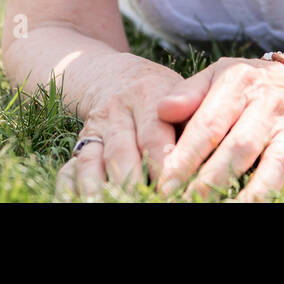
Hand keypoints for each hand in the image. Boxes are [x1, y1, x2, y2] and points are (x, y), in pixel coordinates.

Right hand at [55, 57, 184, 199]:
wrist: (116, 78)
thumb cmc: (164, 95)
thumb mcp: (182, 91)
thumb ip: (194, 113)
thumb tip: (214, 145)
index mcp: (148, 96)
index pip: (154, 133)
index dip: (162, 162)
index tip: (171, 186)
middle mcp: (117, 112)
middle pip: (120, 151)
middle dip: (130, 181)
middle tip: (142, 202)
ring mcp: (94, 129)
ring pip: (91, 162)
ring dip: (97, 189)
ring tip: (107, 205)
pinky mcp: (79, 146)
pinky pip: (69, 169)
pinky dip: (69, 189)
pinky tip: (77, 202)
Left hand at [153, 56, 283, 201]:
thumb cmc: (247, 85)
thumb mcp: (217, 75)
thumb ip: (189, 93)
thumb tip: (162, 110)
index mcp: (242, 84)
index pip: (209, 125)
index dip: (185, 157)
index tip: (165, 183)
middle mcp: (271, 106)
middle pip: (241, 148)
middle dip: (212, 180)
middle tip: (187, 201)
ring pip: (277, 164)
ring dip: (254, 193)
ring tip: (229, 209)